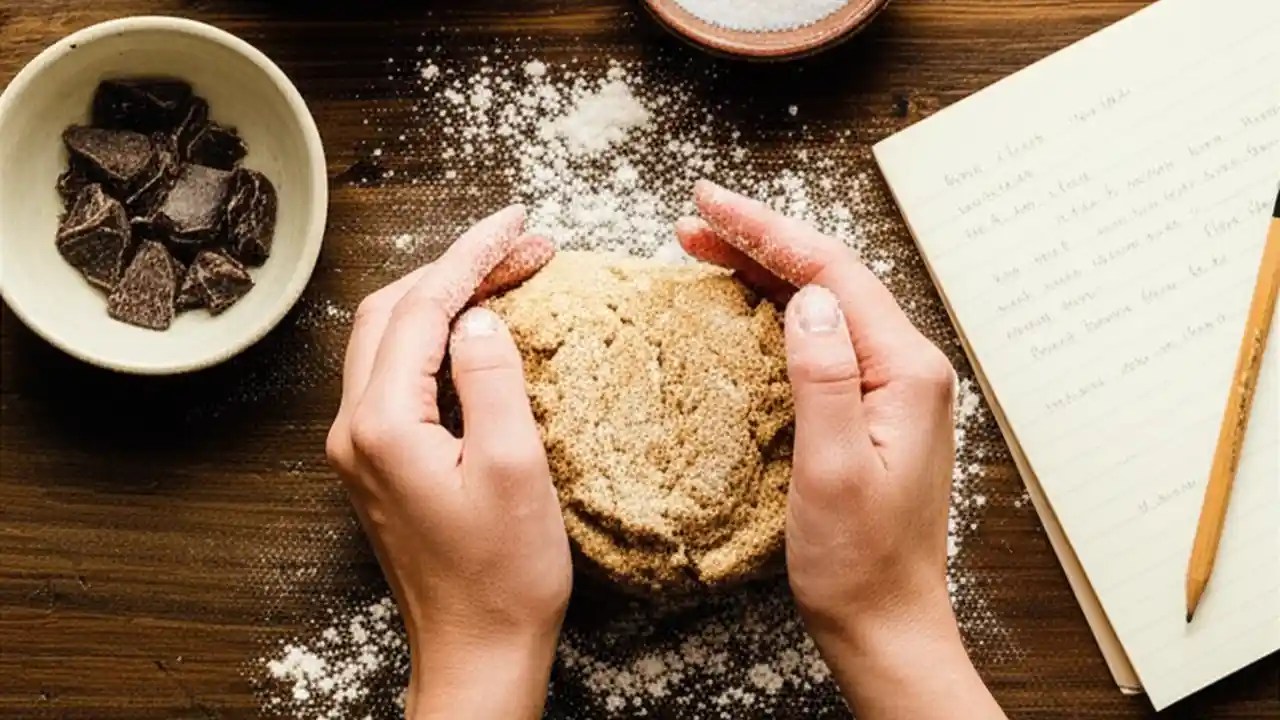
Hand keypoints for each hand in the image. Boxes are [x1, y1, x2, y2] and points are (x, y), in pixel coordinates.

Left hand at [326, 206, 571, 719]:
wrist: (477, 653)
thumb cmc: (503, 575)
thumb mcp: (514, 466)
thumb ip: (491, 375)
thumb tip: (478, 315)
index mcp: (381, 423)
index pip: (423, 307)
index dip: (473, 254)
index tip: (519, 222)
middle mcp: (354, 428)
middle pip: (395, 311)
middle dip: (457, 266)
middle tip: (524, 244)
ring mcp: (361, 448)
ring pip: (391, 338)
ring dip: (444, 296)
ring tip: (507, 273)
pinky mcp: (380, 464)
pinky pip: (397, 375)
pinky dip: (435, 336)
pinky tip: (475, 329)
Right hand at [678, 181, 1003, 719]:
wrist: (884, 623)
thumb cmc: (859, 561)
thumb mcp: (832, 469)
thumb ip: (822, 376)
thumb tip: (806, 299)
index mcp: (905, 371)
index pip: (831, 273)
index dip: (766, 231)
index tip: (708, 204)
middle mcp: (905, 368)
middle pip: (827, 278)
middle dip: (759, 241)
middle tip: (691, 220)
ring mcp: (889, 387)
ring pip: (821, 304)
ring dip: (763, 270)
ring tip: (702, 248)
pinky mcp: (868, 407)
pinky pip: (819, 339)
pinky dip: (774, 311)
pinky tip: (742, 303)